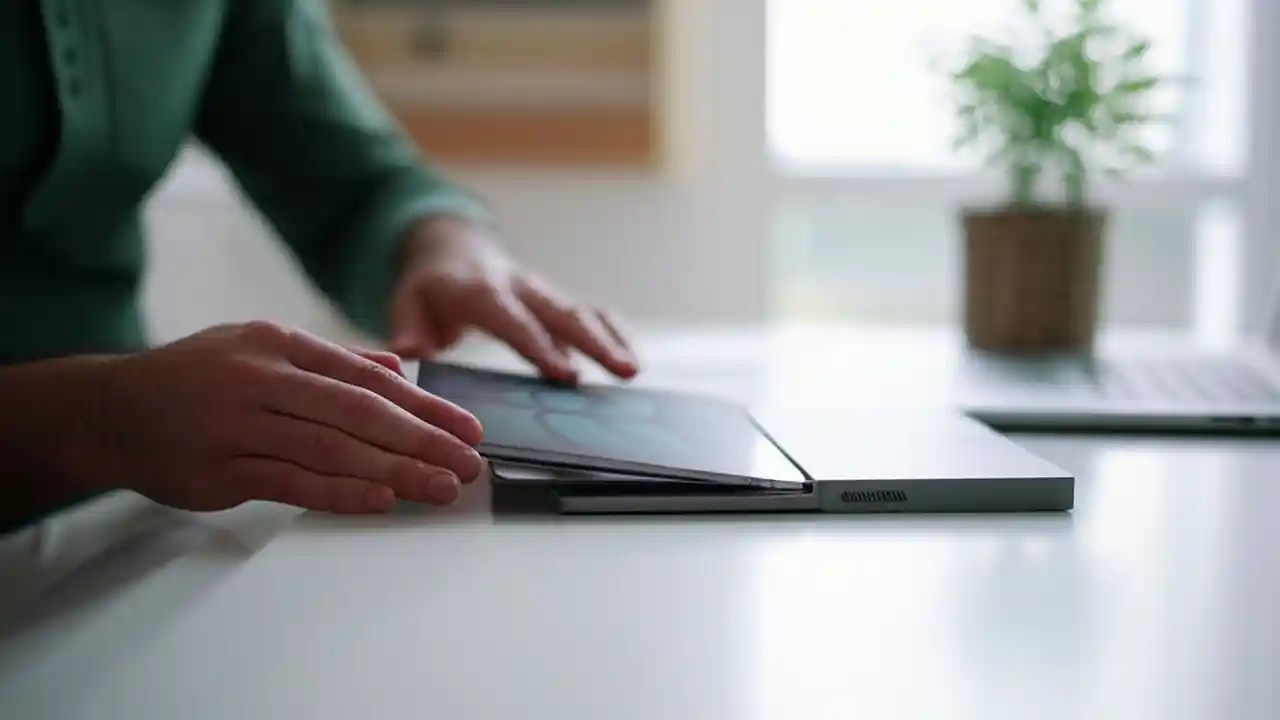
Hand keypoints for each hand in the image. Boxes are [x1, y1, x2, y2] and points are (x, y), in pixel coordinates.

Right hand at [81, 322, 485, 513]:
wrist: (110, 409)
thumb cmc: (195, 378)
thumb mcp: (258, 347)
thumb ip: (330, 361)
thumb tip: (395, 368)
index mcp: (279, 344)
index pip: (368, 378)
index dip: (424, 406)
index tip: (465, 427)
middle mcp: (262, 379)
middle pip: (359, 413)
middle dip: (423, 440)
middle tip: (468, 462)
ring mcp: (239, 425)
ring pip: (332, 449)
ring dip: (394, 472)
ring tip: (439, 487)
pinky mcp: (221, 470)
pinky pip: (293, 483)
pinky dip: (341, 492)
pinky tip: (381, 500)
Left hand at [388, 216, 638, 382]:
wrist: (451, 248)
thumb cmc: (429, 286)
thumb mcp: (407, 302)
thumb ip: (408, 329)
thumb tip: (406, 353)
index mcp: (481, 291)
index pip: (514, 321)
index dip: (540, 345)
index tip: (566, 373)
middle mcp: (519, 287)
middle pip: (562, 313)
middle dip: (594, 342)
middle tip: (622, 371)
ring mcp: (542, 292)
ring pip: (583, 311)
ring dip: (610, 339)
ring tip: (633, 371)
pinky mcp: (556, 300)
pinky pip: (591, 312)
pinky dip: (614, 332)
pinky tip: (631, 359)